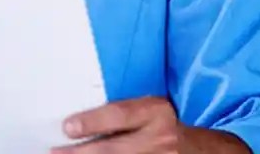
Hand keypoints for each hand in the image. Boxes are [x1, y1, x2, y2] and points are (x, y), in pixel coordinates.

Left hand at [54, 97, 250, 152]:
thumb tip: (78, 121)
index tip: (67, 128)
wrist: (204, 151)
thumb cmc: (165, 125)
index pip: (120, 115)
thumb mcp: (150, 110)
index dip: (92, 122)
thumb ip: (123, 113)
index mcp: (157, 111)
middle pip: (114, 148)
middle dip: (82, 153)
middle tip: (56, 153)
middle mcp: (161, 137)